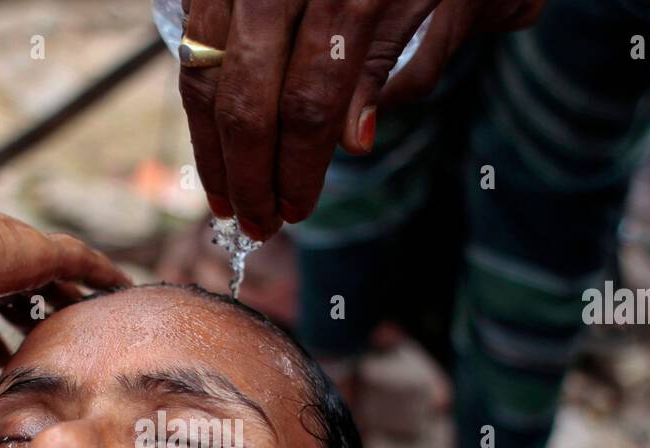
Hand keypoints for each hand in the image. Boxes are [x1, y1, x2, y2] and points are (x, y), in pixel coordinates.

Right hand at [0, 175, 131, 374]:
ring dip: (72, 302)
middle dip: (34, 323)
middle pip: (13, 299)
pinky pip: (82, 262)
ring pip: (50, 281)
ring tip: (102, 325)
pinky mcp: (31, 247)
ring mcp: (3, 254)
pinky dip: (104, 274)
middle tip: (58, 351)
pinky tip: (129, 289)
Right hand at [177, 0, 543, 238]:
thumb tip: (353, 141)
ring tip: (225, 197)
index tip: (294, 211)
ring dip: (211, 147)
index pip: (310, 106)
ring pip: (205, 72)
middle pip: (249, 99)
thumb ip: (405, 65)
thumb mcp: (456, 3)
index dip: (297, 170)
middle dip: (248, 174)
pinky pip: (193, 40)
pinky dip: (200, 98)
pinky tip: (213, 140)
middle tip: (256, 224)